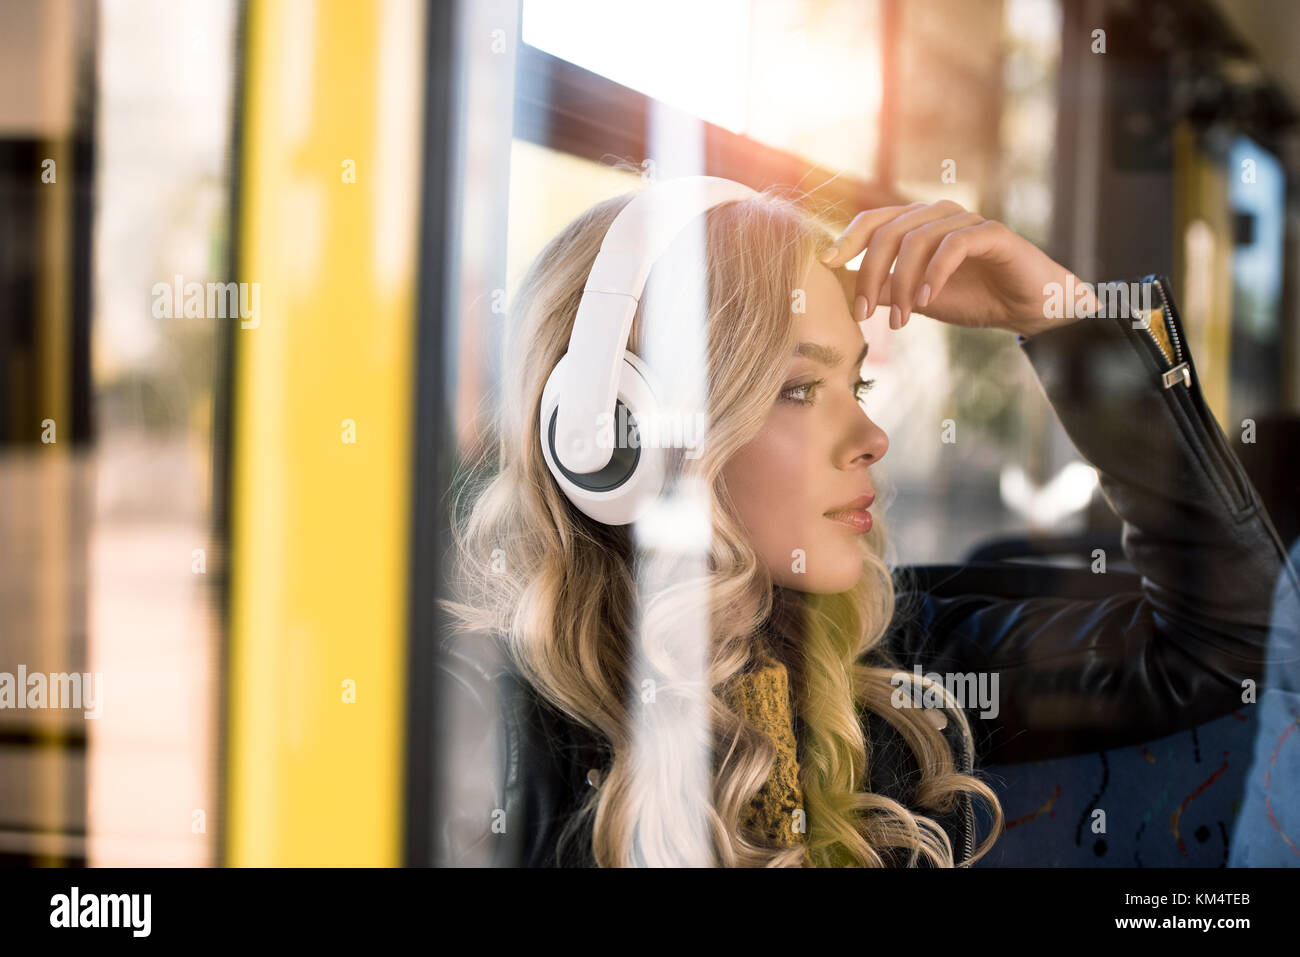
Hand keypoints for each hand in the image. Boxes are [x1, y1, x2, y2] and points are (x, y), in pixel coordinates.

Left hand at [819, 200, 1095, 337]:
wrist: (1028, 307)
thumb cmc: (973, 297)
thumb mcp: (917, 298)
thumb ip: (884, 291)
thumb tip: (841, 290)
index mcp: (917, 224)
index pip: (872, 221)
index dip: (847, 240)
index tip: (826, 267)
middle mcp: (938, 214)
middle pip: (887, 232)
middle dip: (869, 275)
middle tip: (863, 315)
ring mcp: (965, 220)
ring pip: (917, 240)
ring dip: (901, 285)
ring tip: (900, 321)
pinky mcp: (992, 233)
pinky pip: (953, 245)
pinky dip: (933, 274)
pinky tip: (926, 301)